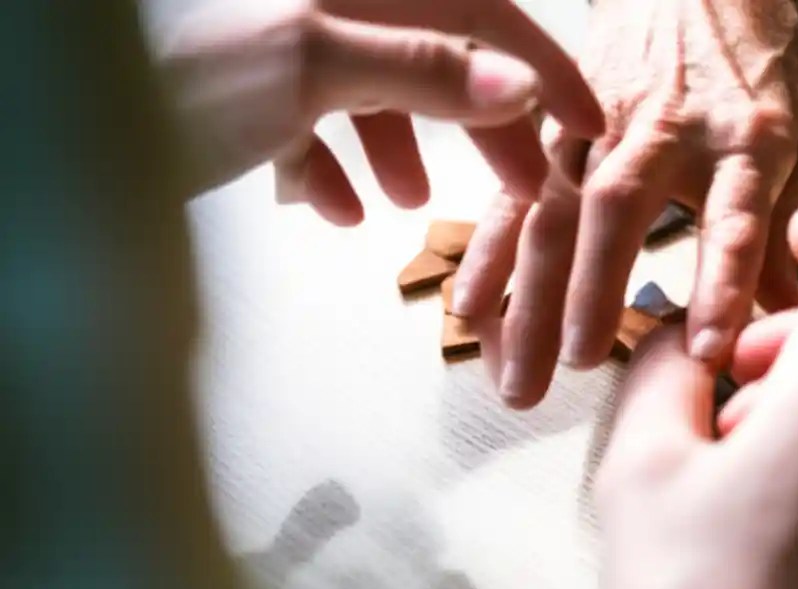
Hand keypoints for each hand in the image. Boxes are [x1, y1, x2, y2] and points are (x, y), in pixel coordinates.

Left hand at [159, 0, 603, 221]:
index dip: (544, 68)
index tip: (586, 127)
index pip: (481, 12)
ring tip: (410, 206)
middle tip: (518, 190)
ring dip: (402, 149)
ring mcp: (279, 43)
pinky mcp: (239, 88)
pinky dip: (330, 163)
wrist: (59, 143)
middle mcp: (324, 4)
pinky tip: (334, 209)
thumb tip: (520, 88)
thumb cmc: (173, 78)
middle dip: (478, 124)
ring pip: (371, 91)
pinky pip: (307, 120)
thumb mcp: (311, 65)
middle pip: (433, 53)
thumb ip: (422, 71)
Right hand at [450, 0, 797, 408]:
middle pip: (619, 209)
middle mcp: (666, 130)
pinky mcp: (555, 122)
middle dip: (591, 291)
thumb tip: (791, 322)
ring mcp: (600, 124)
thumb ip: (783, 232)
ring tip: (516, 374)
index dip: (722, 283)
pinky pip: (515, 192)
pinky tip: (470, 312)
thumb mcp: (792, 137)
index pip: (734, 217)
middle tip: (575, 369)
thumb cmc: (751, 64)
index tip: (707, 351)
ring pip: (555, 206)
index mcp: (745, 138)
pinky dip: (490, 254)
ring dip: (530, 294)